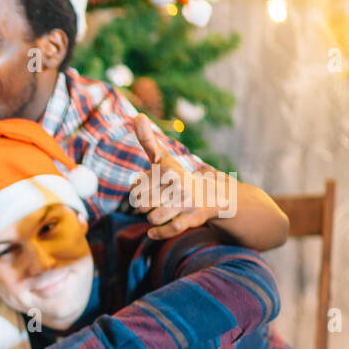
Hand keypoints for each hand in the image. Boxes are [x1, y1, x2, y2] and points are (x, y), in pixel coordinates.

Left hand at [131, 113, 230, 239]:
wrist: (213, 195)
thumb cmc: (178, 176)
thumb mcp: (163, 158)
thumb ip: (148, 140)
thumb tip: (137, 115)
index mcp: (168, 169)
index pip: (134, 188)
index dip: (139, 189)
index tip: (152, 185)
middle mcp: (179, 184)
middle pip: (140, 205)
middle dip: (145, 206)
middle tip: (159, 200)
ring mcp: (186, 202)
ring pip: (152, 219)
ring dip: (153, 219)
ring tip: (164, 210)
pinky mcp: (193, 218)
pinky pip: (168, 230)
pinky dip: (158, 233)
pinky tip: (153, 231)